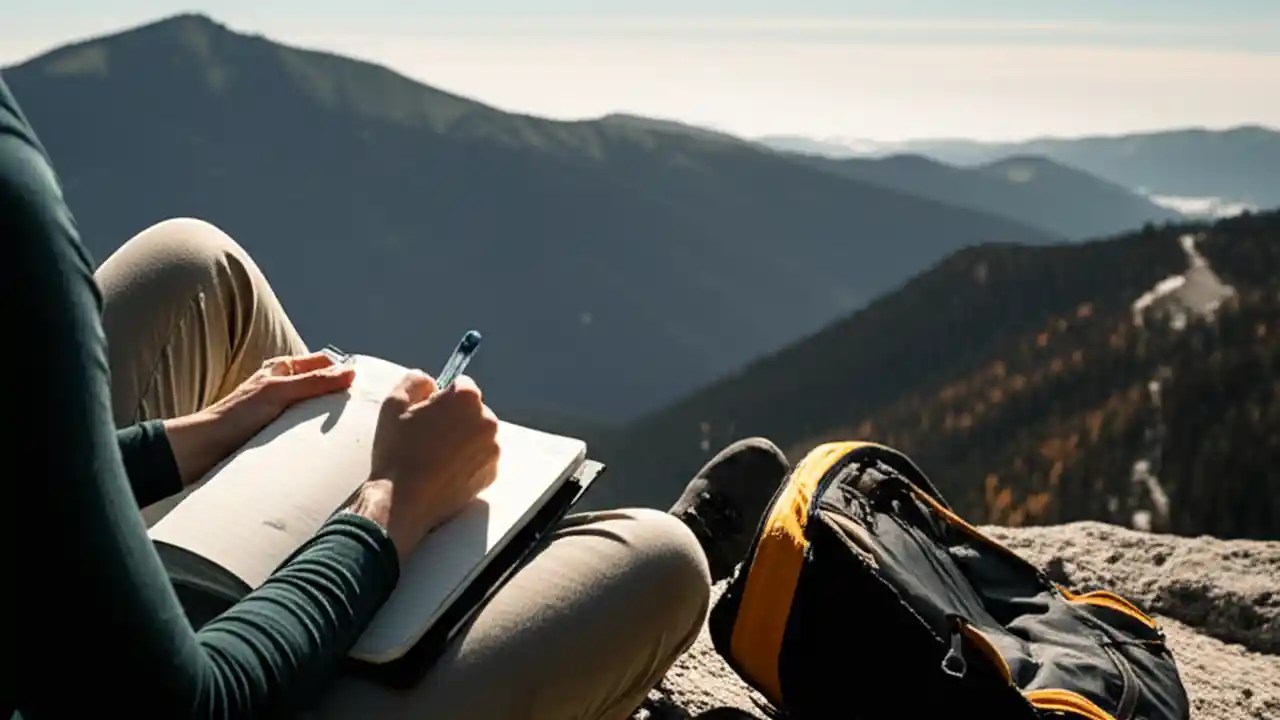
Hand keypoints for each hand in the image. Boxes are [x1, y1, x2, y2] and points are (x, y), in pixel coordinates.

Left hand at [164, 351, 355, 485]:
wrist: (205, 448)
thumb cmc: (236, 415)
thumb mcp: (279, 392)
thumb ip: (315, 381)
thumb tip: (351, 372)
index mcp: (282, 369)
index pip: (323, 363)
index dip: (341, 371)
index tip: (359, 388)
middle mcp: (282, 387)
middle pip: (321, 385)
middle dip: (337, 395)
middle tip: (358, 411)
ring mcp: (280, 410)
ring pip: (314, 408)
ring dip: (326, 417)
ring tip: (343, 430)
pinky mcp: (276, 432)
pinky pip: (304, 429)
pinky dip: (315, 434)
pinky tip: (324, 444)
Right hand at [346, 370, 500, 560]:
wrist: (402, 501)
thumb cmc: (397, 451)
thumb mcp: (393, 404)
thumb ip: (415, 381)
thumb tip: (430, 381)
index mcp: (467, 399)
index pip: (461, 385)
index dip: (442, 397)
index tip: (427, 413)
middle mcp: (487, 421)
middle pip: (473, 410)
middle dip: (455, 418)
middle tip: (429, 436)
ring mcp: (493, 449)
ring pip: (477, 435)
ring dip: (463, 439)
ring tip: (435, 456)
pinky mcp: (492, 473)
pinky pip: (481, 458)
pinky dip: (468, 461)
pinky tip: (444, 470)